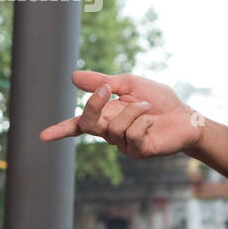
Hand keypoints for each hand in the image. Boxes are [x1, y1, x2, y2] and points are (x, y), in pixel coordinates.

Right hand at [38, 70, 202, 159]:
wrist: (184, 115)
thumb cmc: (157, 99)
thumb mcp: (128, 83)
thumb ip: (102, 82)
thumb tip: (73, 77)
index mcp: (106, 116)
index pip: (79, 125)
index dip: (60, 130)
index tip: (42, 136)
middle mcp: (110, 132)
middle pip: (89, 122)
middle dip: (94, 104)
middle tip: (107, 89)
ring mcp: (124, 144)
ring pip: (115, 126)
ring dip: (134, 110)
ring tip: (148, 108)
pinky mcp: (139, 151)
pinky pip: (133, 134)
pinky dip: (144, 121)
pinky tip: (152, 120)